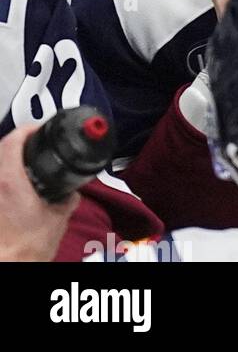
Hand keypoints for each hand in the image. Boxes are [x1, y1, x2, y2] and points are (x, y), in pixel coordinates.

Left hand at [0, 125, 77, 260]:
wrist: (11, 265)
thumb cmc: (27, 247)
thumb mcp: (59, 217)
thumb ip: (68, 198)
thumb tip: (72, 191)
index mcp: (10, 180)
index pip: (13, 140)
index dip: (27, 129)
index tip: (38, 129)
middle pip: (2, 149)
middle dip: (18, 143)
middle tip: (34, 143)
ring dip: (9, 160)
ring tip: (25, 165)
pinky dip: (6, 177)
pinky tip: (18, 188)